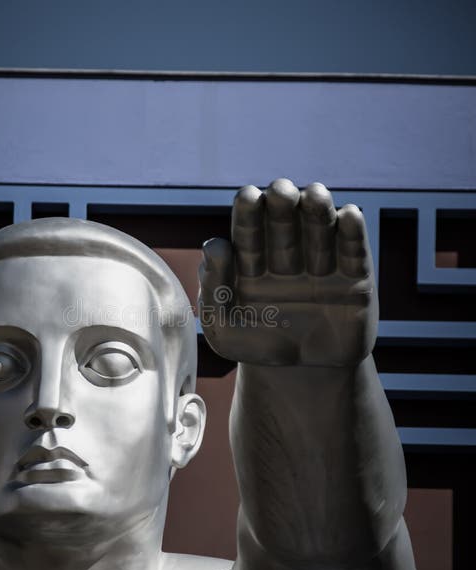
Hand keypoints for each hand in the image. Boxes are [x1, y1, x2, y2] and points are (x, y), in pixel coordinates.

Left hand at [198, 180, 376, 366]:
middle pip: (285, 222)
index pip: (248, 230)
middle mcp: (287, 255)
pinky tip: (349, 215)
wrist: (303, 379)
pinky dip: (353, 233)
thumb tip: (214, 244)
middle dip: (283, 204)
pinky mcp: (355, 279)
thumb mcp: (224, 329)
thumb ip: (213, 290)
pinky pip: (354, 251)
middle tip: (282, 190)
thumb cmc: (257, 347)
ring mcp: (323, 264)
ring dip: (318, 210)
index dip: (248, 211)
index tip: (248, 196)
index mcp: (251, 262)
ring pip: (320, 229)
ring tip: (316, 195)